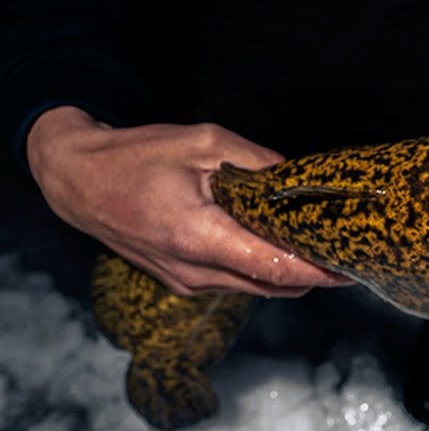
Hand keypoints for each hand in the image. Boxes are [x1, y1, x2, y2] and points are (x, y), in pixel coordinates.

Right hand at [26, 106, 351, 297]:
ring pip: (255, 287)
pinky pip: (234, 282)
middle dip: (313, 273)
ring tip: (316, 246)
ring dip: (287, 273)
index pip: (274, 268)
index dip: (318, 272)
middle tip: (345, 252)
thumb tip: (298, 179)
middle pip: (273, 286)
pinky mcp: (181, 282)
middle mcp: (193, 271)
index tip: (350, 268)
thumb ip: (257, 162)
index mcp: (199, 237)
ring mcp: (186, 282)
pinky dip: (260, 269)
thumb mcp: (204, 143)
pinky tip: (274, 244)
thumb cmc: (135, 158)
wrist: (77, 181)